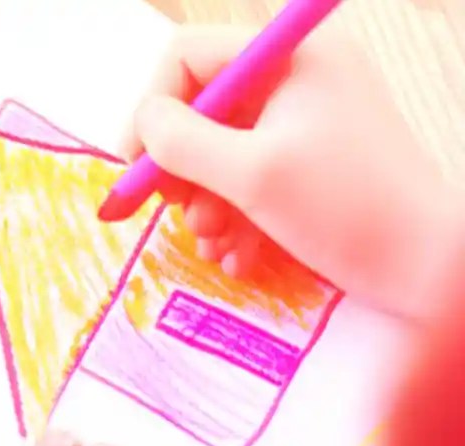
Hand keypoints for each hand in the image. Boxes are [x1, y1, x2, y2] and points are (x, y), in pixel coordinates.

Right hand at [120, 25, 464, 318]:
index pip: (188, 56)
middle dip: (180, 167)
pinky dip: (233, 216)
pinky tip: (238, 254)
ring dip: (204, 202)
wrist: (429, 269)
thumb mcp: (249, 173)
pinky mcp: (311, 165)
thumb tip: (143, 124)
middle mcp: (297, 78)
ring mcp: (306, 122)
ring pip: (219, 150)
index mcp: (291, 56)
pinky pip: (248, 177)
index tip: (136, 167)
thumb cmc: (344, 208)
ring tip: (214, 243)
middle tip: (176, 212)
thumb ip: (180, 142)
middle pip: (201, 106)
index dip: (152, 108)